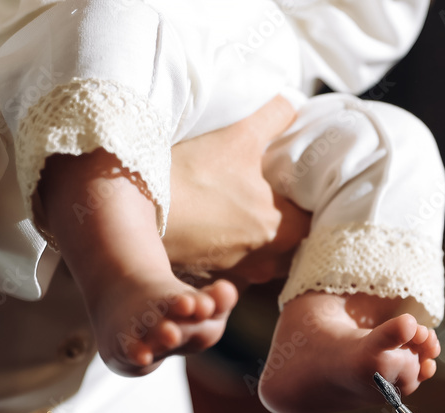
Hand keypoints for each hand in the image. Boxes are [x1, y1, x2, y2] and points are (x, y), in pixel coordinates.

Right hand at [165, 95, 310, 286]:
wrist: (131, 209)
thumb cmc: (190, 175)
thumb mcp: (238, 135)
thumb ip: (274, 117)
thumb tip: (293, 105)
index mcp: (278, 229)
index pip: (313, 225)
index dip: (310, 206)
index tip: (300, 189)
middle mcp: (260, 258)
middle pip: (290, 246)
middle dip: (288, 226)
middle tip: (278, 200)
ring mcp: (231, 271)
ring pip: (262, 260)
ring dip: (261, 241)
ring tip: (247, 212)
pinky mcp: (203, 275)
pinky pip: (231, 267)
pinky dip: (231, 250)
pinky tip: (217, 226)